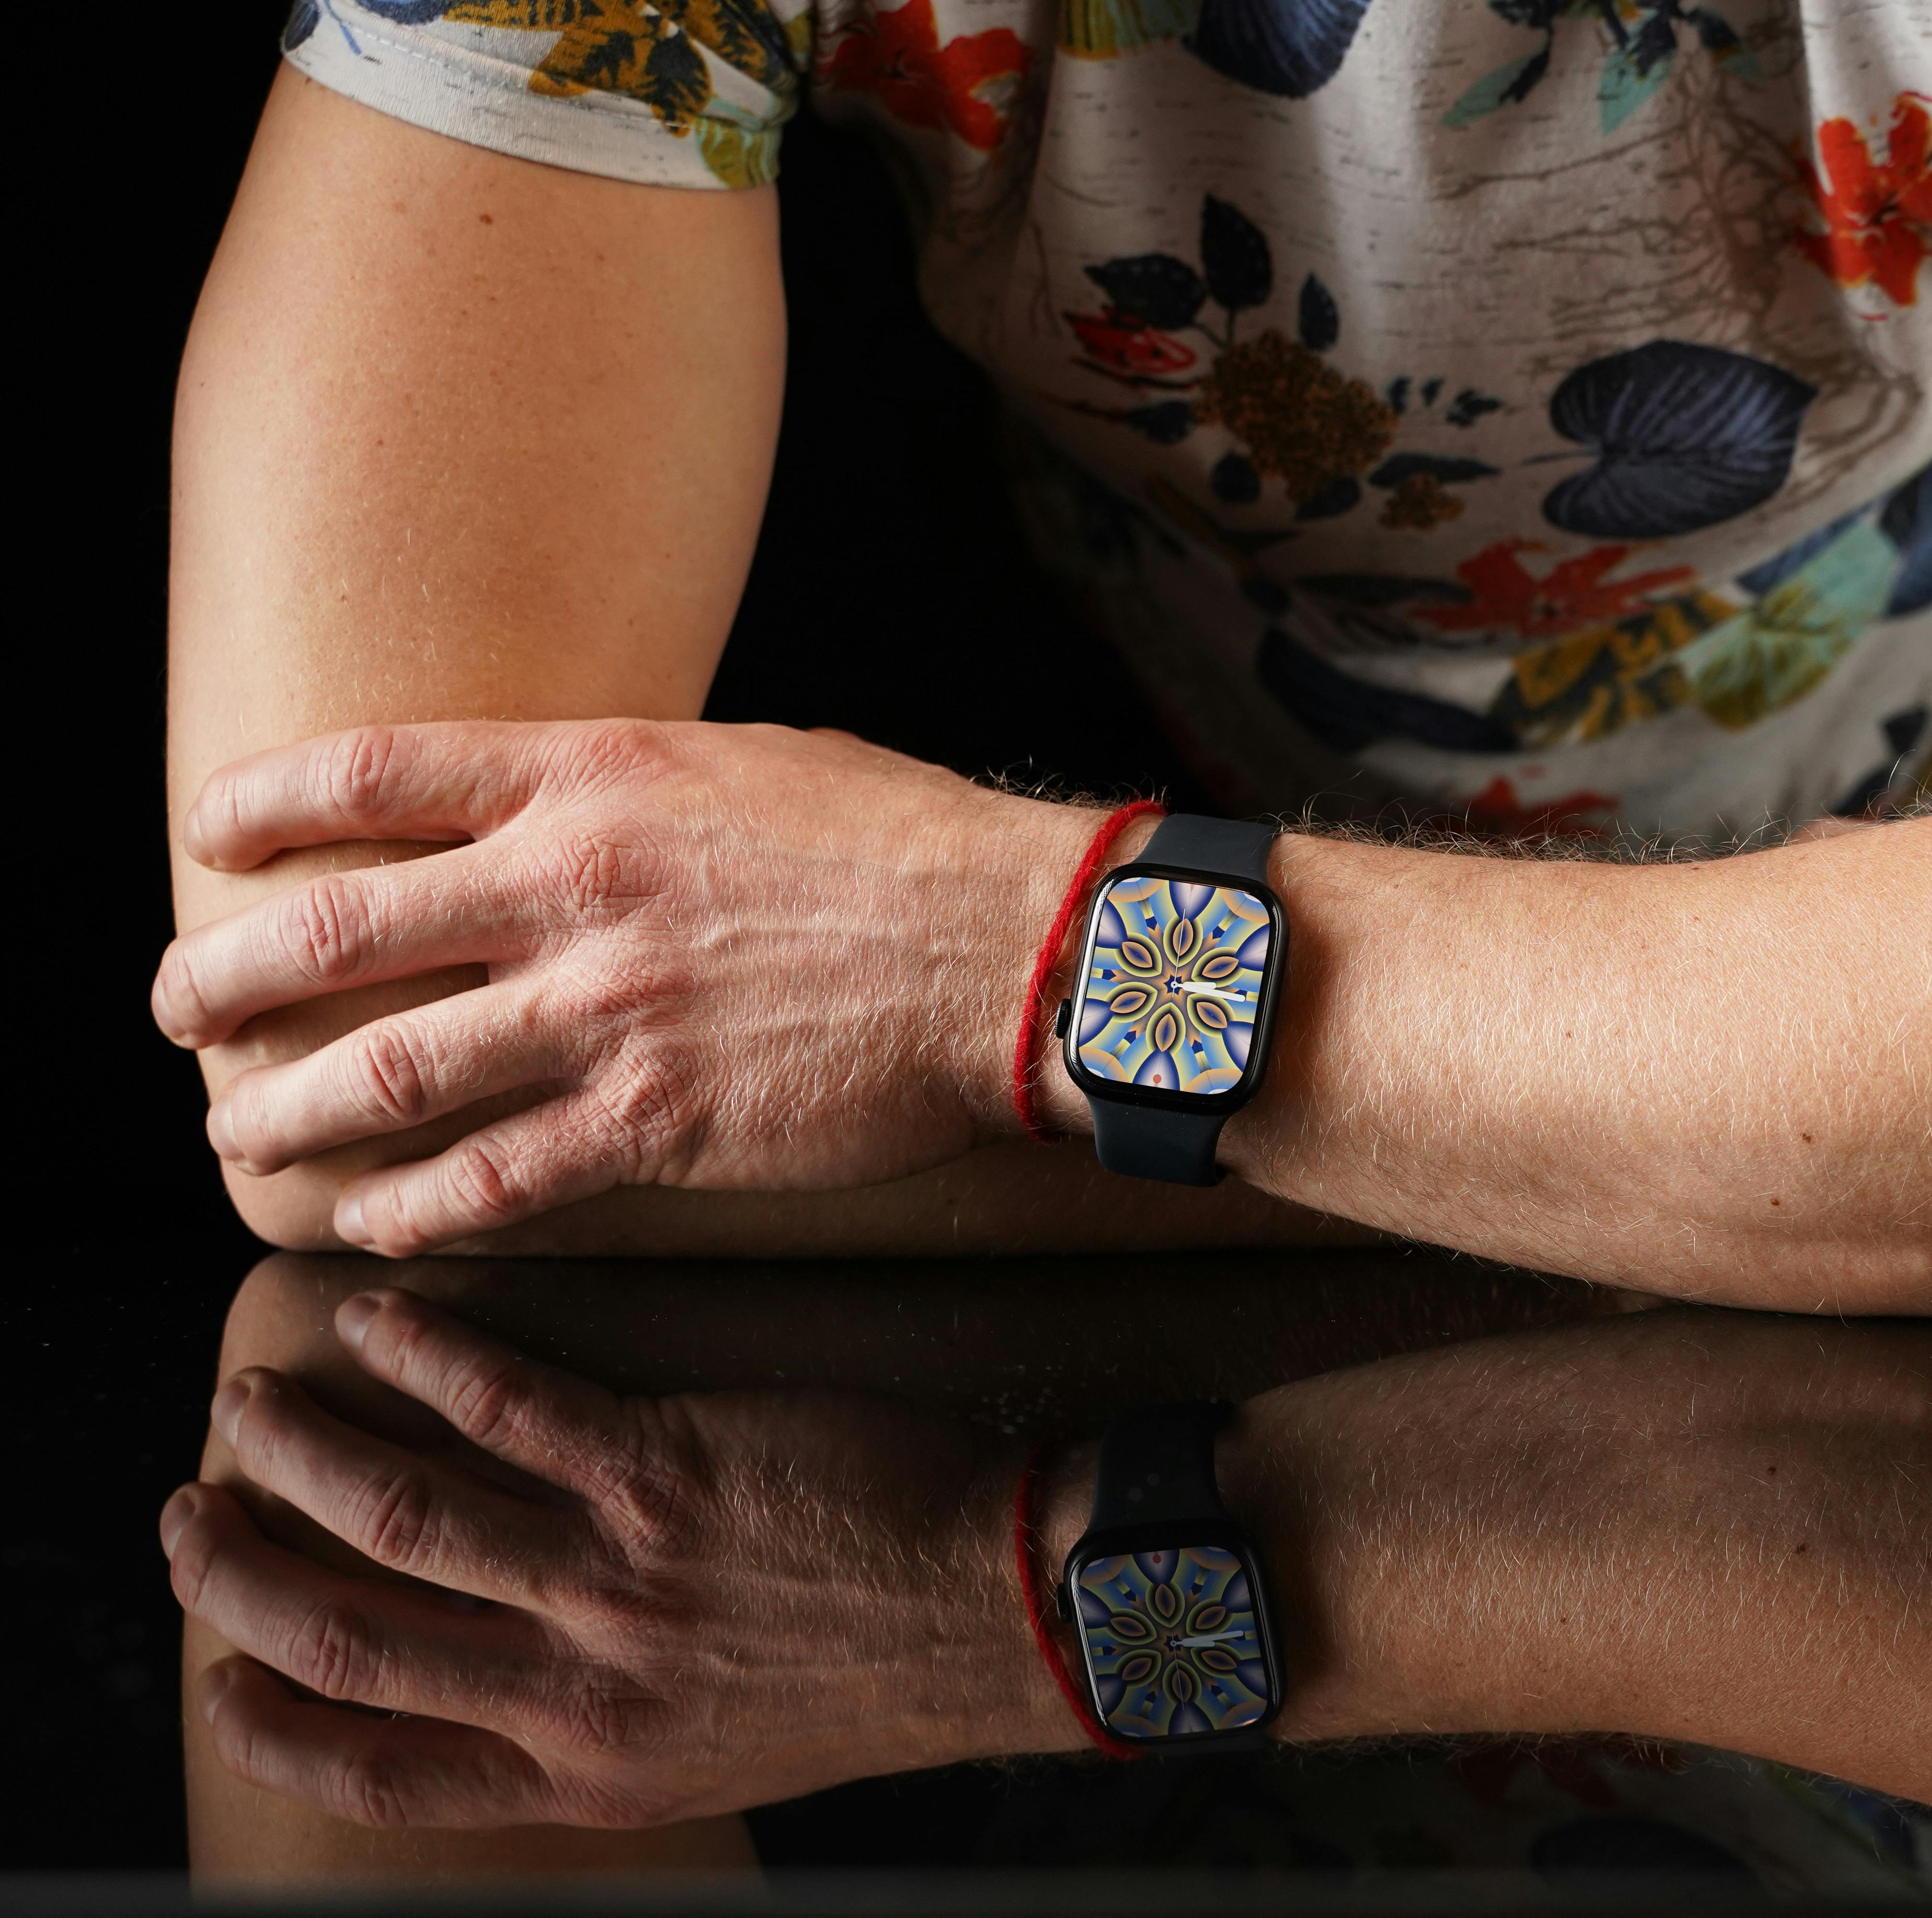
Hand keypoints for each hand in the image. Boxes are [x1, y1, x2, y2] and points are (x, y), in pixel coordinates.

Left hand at [152, 720, 1113, 1252]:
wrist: (1020, 950)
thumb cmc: (908, 846)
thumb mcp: (757, 765)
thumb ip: (640, 789)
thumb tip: (576, 813)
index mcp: (595, 779)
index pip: (373, 776)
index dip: (264, 807)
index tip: (211, 838)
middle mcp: (574, 889)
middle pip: (340, 932)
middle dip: (227, 976)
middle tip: (180, 1009)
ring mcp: (610, 1012)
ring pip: (391, 1070)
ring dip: (290, 1109)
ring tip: (238, 1134)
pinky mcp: (659, 1124)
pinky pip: (497, 1179)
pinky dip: (417, 1208)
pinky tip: (376, 1224)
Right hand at [161, 1288, 1068, 1828]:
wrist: (1000, 1617)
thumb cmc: (869, 1669)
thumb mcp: (721, 1745)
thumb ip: (611, 1727)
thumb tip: (513, 1689)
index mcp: (586, 1771)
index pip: (380, 1771)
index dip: (276, 1721)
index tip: (222, 1668)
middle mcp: (582, 1690)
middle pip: (354, 1636)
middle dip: (245, 1574)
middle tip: (193, 1506)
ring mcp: (618, 1578)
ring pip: (404, 1514)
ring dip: (308, 1451)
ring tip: (257, 1397)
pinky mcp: (669, 1471)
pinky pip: (513, 1407)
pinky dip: (431, 1359)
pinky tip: (387, 1317)